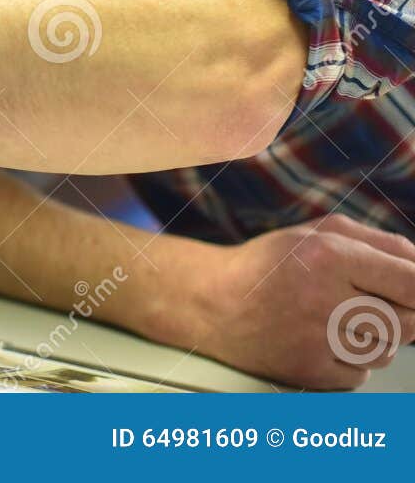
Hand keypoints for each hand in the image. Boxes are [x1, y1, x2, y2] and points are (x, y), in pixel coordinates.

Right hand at [183, 214, 414, 388]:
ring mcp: (316, 339)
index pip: (412, 284)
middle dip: (400, 315)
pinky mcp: (309, 370)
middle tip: (370, 303)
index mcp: (330, 256)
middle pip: (407, 323)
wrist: (213, 302)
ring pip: (386, 351)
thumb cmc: (269, 265)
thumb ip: (380, 242)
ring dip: (374, 339)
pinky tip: (323, 340)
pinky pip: (361, 374)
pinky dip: (351, 361)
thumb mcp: (319, 233)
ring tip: (336, 319)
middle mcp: (324, 299)